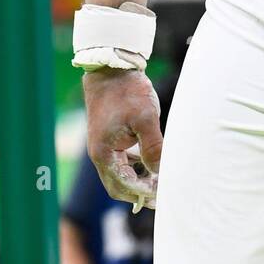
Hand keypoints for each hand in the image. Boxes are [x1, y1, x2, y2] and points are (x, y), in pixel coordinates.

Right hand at [82, 67, 162, 210]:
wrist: (112, 68)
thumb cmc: (127, 91)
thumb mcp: (146, 118)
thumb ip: (153, 148)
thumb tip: (160, 172)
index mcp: (104, 153)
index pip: (123, 186)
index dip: (144, 193)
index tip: (163, 195)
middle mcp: (100, 154)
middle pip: (118, 186)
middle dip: (139, 193)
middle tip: (162, 195)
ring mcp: (104, 146)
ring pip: (120, 174)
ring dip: (138, 181)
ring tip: (160, 181)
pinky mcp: (109, 138)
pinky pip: (121, 162)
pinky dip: (135, 168)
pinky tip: (151, 164)